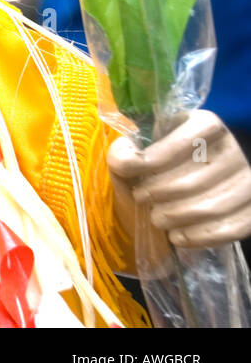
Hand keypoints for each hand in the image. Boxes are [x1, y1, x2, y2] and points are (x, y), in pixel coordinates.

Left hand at [108, 110, 250, 247]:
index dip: (148, 164)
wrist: (188, 188)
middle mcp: (231, 148)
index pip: (177, 144)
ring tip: (157, 218)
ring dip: (173, 218)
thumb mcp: (138, 152)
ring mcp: (247, 180)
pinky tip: (177, 235)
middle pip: (189, 182)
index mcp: (204, 124)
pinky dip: (195, 237)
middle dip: (156, 195)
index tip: (132, 176)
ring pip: (207, 208)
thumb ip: (124, 153)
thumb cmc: (157, 169)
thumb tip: (126, 159)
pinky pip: (227, 230)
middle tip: (142, 199)